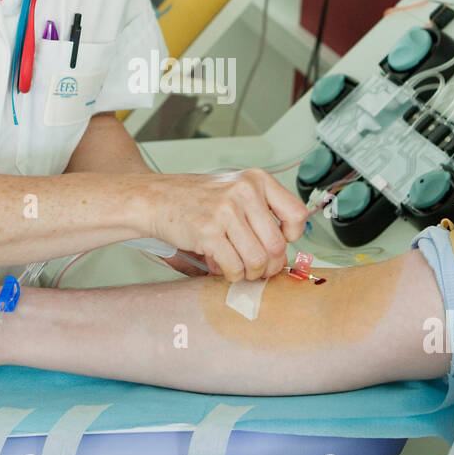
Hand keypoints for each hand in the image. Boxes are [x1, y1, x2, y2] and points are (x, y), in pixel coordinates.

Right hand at [145, 169, 306, 282]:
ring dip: (249, 273)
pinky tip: (222, 267)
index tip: (279, 243)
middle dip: (268, 265)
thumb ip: (261, 212)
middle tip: (257, 267)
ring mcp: (226, 211)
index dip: (291, 237)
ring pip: (257, 260)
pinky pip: (234, 267)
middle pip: (277, 246)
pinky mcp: (208, 232)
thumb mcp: (235, 190)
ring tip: (239, 268)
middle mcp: (245, 192)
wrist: (156, 198)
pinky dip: (231, 275)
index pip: (296, 214)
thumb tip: (283, 252)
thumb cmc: (197, 199)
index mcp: (257, 180)